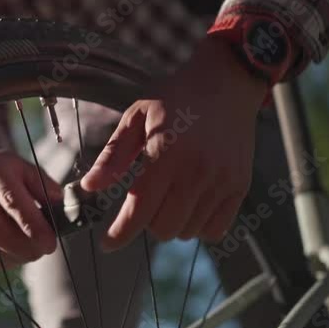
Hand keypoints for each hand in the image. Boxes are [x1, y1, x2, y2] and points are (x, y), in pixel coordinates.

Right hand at [0, 142, 63, 268]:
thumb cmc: (6, 172)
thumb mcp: (27, 168)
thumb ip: (45, 186)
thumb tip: (60, 207)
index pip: (12, 204)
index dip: (33, 227)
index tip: (50, 243)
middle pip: (2, 234)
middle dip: (29, 248)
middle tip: (46, 249)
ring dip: (19, 257)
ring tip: (32, 249)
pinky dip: (5, 261)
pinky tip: (15, 251)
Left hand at [79, 36, 267, 249]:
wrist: (226, 83)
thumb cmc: (176, 98)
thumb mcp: (136, 117)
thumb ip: (113, 155)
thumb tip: (88, 187)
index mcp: (166, 155)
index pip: (139, 211)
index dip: (119, 234)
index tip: (107, 243)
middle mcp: (197, 172)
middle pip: (163, 229)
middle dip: (146, 223)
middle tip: (145, 201)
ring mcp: (221, 182)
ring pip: (188, 232)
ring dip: (172, 223)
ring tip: (169, 196)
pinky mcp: (239, 187)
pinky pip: (215, 230)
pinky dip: (198, 226)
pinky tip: (190, 204)